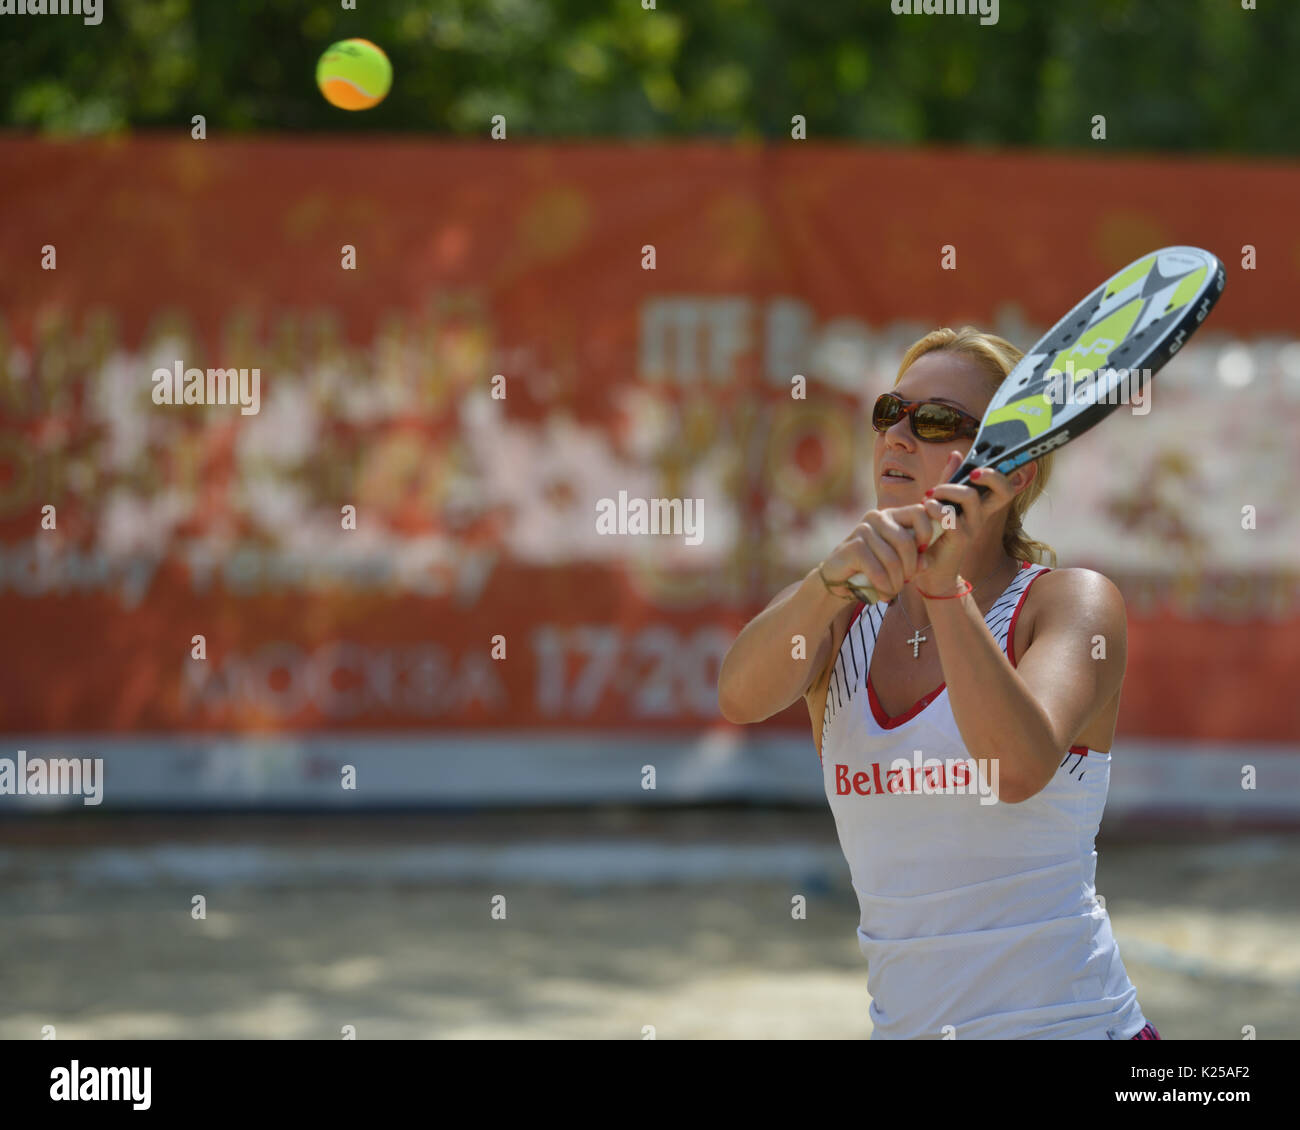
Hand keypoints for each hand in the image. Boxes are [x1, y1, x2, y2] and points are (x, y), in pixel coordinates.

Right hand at [819, 501, 939, 603]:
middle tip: (906, 582)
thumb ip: (917, 560)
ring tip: (893, 592)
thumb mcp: (901, 563)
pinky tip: (884, 595)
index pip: (919, 512)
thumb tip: (925, 562)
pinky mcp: (854, 547)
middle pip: (906, 543)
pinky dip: (884, 587)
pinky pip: (878, 571)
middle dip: (910, 569)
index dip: (927, 532)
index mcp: (891, 515)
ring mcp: (863, 530)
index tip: (924, 552)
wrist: (840, 580)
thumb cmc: (875, 569)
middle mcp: (877, 517)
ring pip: (893, 561)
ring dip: (897, 583)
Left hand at [916, 451, 1031, 592]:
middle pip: (1004, 490)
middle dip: (988, 475)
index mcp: (981, 506)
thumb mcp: (941, 501)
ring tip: (929, 496)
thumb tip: (956, 454)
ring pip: (970, 496)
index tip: (975, 470)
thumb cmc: (934, 533)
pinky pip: (951, 516)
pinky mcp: (960, 539)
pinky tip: (925, 509)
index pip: (1005, 488)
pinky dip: (935, 507)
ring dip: (947, 489)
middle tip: (968, 475)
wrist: (928, 569)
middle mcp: (982, 516)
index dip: (999, 475)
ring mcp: (973, 528)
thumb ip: (949, 479)